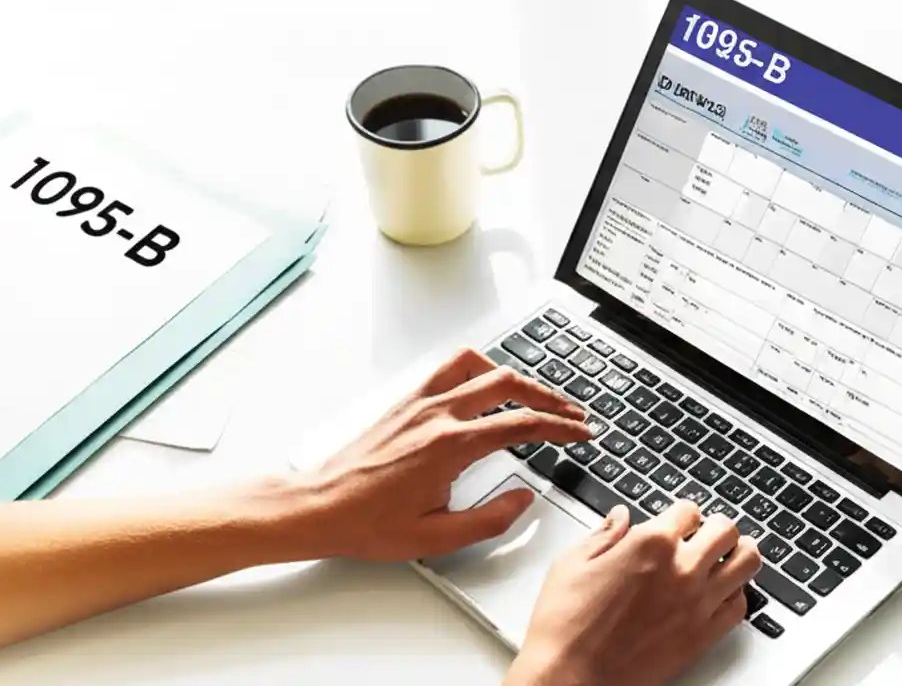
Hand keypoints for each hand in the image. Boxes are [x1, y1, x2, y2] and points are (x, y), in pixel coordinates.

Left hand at [292, 348, 589, 560]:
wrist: (320, 507)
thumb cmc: (368, 523)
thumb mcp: (438, 537)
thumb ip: (491, 519)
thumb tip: (523, 499)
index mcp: (450, 447)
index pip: (522, 425)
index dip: (561, 428)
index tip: (582, 432)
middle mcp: (437, 415)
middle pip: (509, 384)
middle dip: (550, 397)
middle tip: (572, 414)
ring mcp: (420, 402)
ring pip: (481, 366)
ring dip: (516, 376)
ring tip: (537, 395)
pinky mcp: (406, 401)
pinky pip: (450, 367)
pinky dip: (479, 368)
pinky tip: (487, 383)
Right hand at [507, 501, 761, 685]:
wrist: (571, 676)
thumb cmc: (566, 625)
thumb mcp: (572, 563)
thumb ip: (604, 534)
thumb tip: (620, 517)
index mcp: (649, 544)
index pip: (689, 510)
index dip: (682, 514)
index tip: (677, 522)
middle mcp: (680, 569)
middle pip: (725, 530)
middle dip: (715, 528)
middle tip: (705, 536)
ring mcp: (696, 603)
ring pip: (746, 562)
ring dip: (736, 554)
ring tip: (724, 558)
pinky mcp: (702, 635)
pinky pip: (740, 607)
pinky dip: (734, 596)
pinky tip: (719, 595)